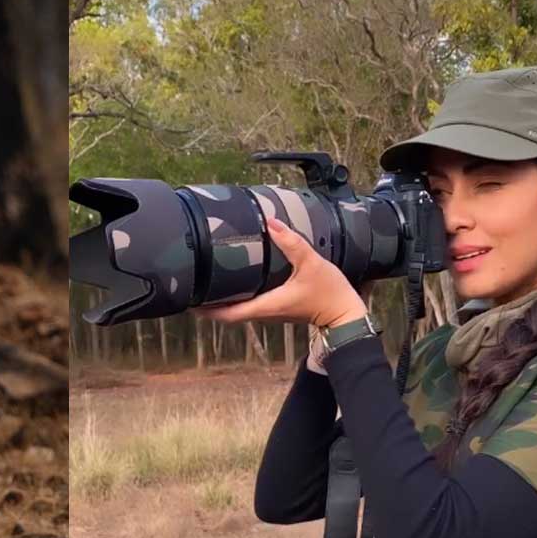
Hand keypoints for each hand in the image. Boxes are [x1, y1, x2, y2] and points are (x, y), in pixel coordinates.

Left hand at [193, 217, 368, 328]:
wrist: (346, 315)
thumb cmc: (330, 293)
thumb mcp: (311, 263)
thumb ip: (291, 242)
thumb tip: (272, 223)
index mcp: (267, 306)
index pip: (228, 314)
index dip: (206, 309)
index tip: (189, 300)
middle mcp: (265, 312)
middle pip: (228, 314)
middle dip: (208, 304)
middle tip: (191, 287)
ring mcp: (271, 312)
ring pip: (239, 310)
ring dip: (222, 300)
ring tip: (207, 283)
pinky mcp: (278, 308)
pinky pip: (251, 305)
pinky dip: (237, 297)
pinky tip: (235, 282)